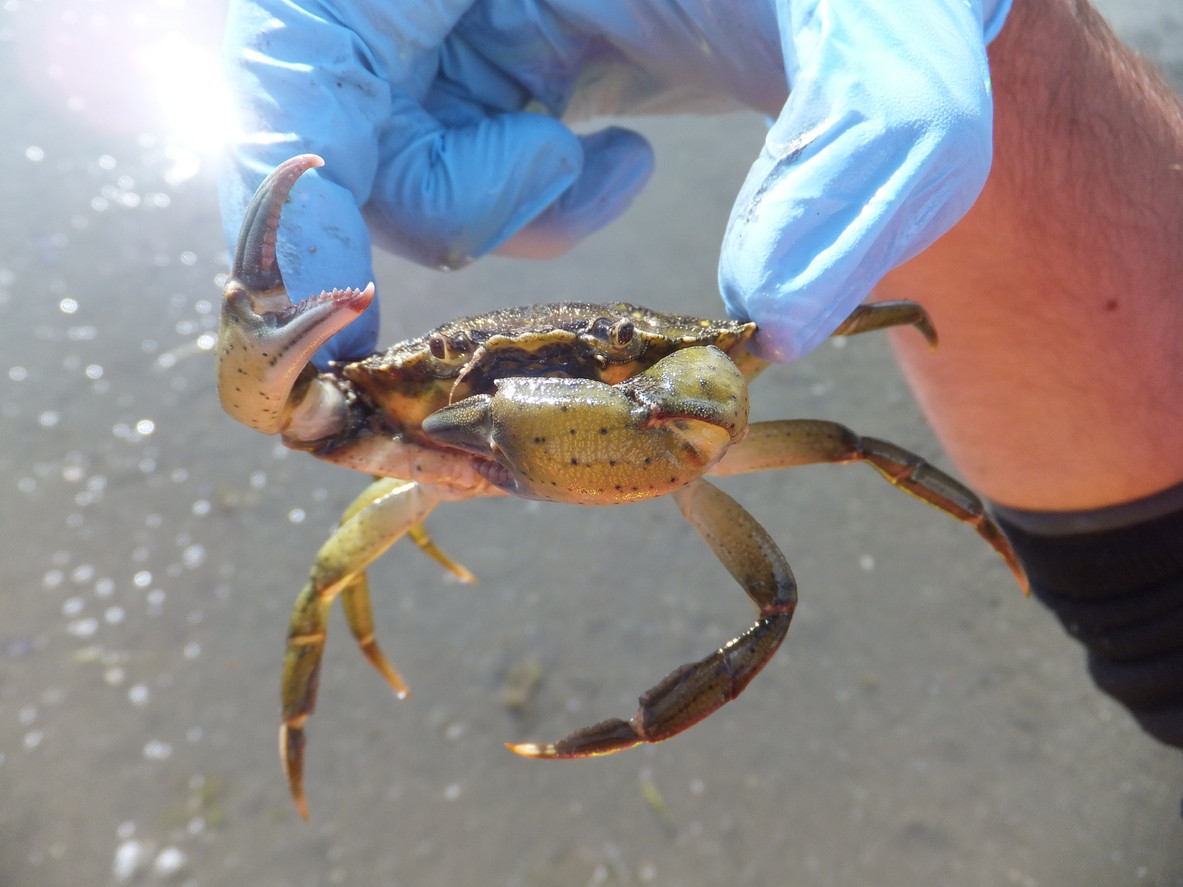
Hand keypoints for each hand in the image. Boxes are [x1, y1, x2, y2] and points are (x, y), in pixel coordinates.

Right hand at [221, 0, 1009, 363]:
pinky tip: (612, 163)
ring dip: (488, 215)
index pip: (299, 46)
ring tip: (606, 172)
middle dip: (429, 215)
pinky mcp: (487, 44)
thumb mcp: (889, 20)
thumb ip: (861, 150)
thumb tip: (768, 331)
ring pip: (383, 152)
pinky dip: (514, 204)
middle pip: (321, 113)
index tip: (348, 326)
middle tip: (530, 273)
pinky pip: (441, 154)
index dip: (286, 193)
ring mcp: (458, 0)